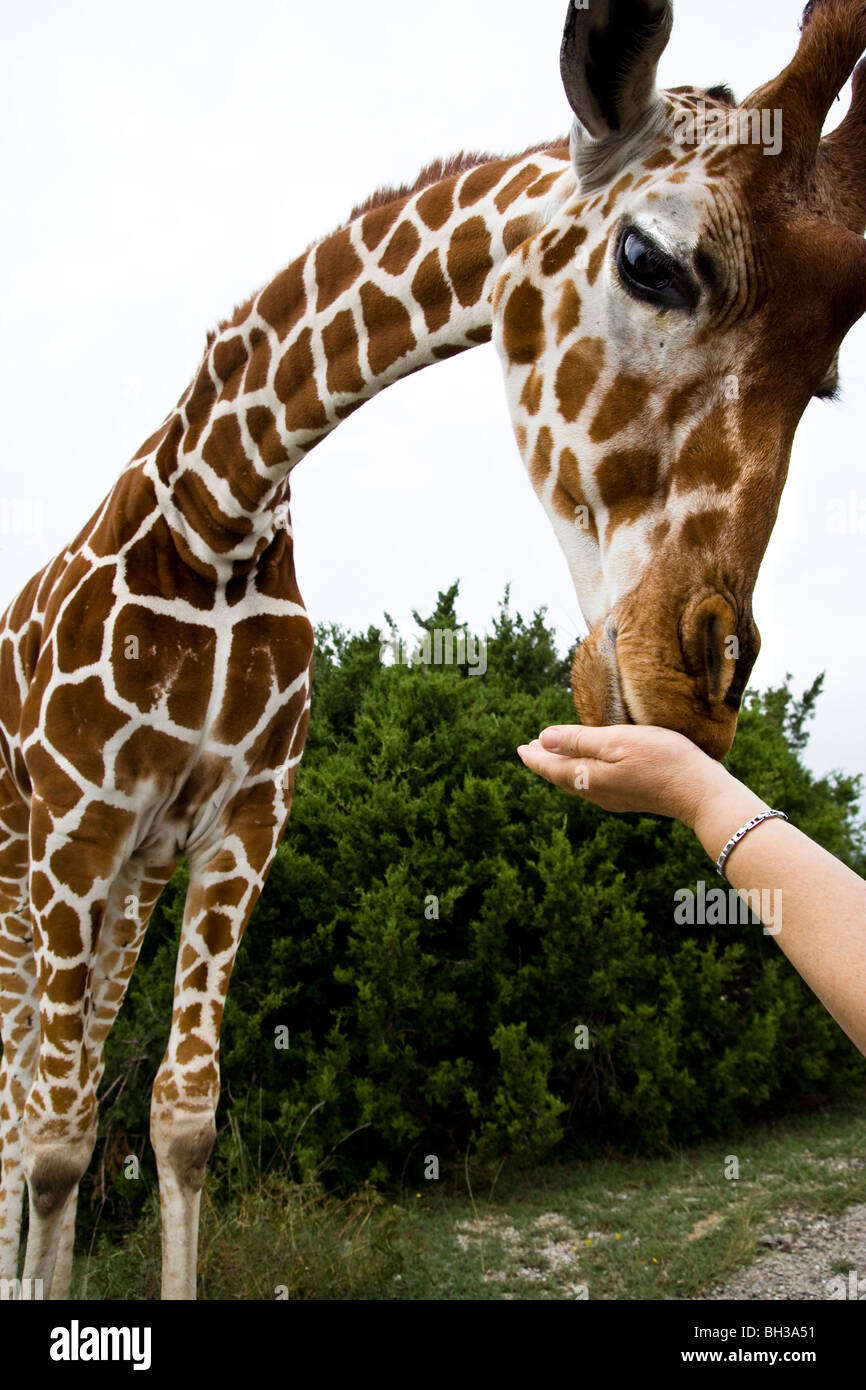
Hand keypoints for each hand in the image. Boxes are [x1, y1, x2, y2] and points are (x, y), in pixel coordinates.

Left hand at [516, 723, 733, 825]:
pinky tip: (589, 767)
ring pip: (578, 783)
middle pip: (562, 777)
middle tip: (531, 749)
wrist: (700, 793)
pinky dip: (582, 772)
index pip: (551, 768)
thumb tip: (542, 739)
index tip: (521, 747)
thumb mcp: (617, 741)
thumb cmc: (661, 760)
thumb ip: (579, 740)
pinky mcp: (631, 797)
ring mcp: (615, 798)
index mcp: (589, 778)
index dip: (534, 757)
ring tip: (555, 755)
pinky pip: (594, 785)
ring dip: (563, 767)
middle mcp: (597, 793)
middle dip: (546, 762)